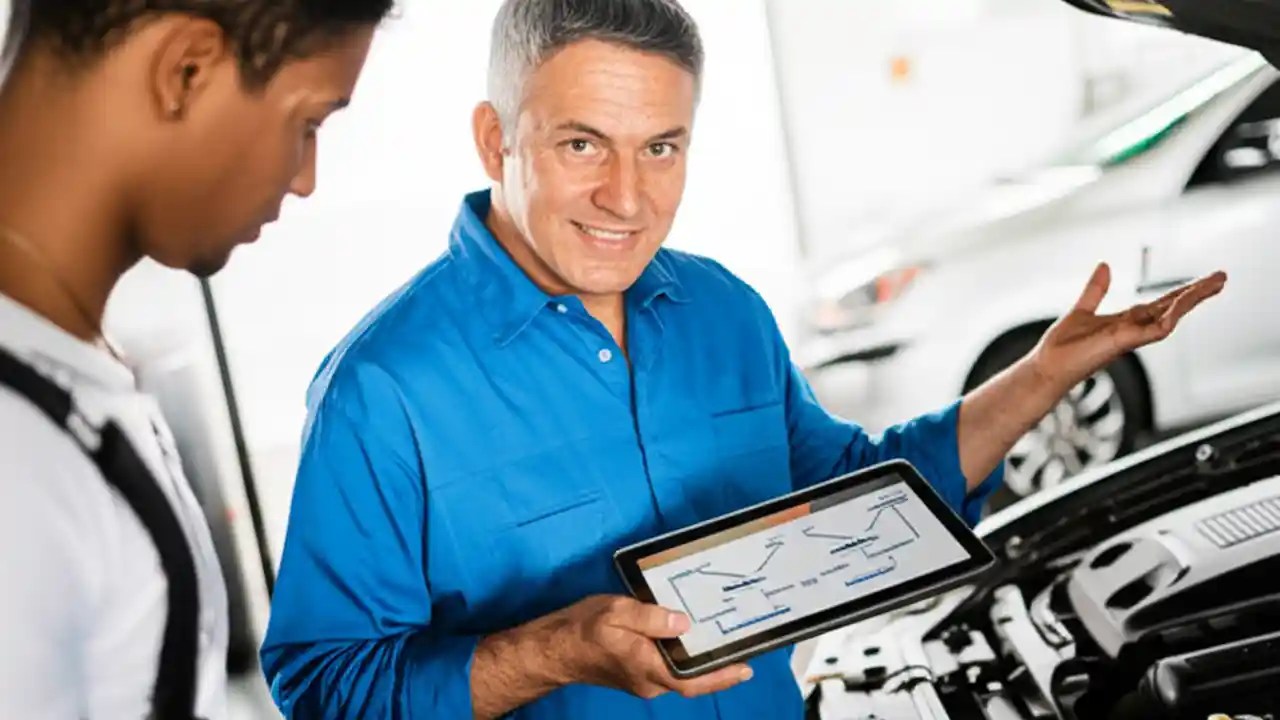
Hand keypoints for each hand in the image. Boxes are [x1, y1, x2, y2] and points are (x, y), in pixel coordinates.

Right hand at [544, 595, 752, 699]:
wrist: (553, 649)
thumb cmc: (583, 629)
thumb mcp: (617, 612)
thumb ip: (651, 618)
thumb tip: (684, 623)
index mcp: (647, 667)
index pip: (692, 681)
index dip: (721, 677)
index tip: (746, 667)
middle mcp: (649, 681)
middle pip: (690, 679)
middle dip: (715, 666)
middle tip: (739, 645)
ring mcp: (641, 681)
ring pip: (677, 674)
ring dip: (697, 661)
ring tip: (718, 637)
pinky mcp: (634, 674)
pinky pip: (665, 668)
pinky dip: (680, 657)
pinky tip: (686, 637)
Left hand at [1030, 262, 1226, 392]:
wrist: (1046, 368)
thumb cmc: (1061, 348)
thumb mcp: (1081, 310)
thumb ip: (1095, 290)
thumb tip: (1105, 266)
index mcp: (1125, 322)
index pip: (1160, 304)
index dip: (1182, 292)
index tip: (1203, 280)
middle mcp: (1132, 330)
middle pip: (1172, 308)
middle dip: (1197, 293)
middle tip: (1221, 278)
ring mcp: (1130, 337)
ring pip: (1170, 317)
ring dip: (1192, 300)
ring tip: (1214, 284)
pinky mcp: (1123, 342)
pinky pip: (1154, 330)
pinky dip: (1169, 316)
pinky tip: (1181, 302)